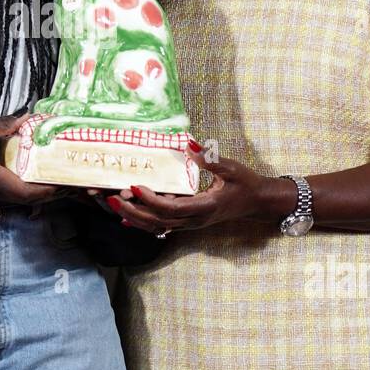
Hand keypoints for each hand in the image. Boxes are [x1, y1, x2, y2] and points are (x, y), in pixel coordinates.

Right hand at [0, 113, 68, 207]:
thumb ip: (3, 125)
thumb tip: (26, 119)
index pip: (25, 191)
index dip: (47, 190)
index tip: (65, 183)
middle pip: (28, 200)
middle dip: (51, 194)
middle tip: (71, 185)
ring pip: (21, 200)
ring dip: (41, 194)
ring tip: (60, 183)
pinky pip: (13, 196)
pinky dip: (29, 191)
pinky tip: (38, 182)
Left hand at [101, 146, 292, 235]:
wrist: (257, 202)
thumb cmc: (246, 183)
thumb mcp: (231, 167)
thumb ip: (210, 158)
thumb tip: (190, 143)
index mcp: (204, 207)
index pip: (171, 207)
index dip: (151, 199)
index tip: (134, 186)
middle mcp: (195, 220)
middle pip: (158, 221)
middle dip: (134, 210)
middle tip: (112, 198)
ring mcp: (191, 224)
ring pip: (158, 226)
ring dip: (135, 217)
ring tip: (113, 205)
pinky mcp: (189, 222)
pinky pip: (163, 226)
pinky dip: (144, 223)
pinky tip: (128, 218)